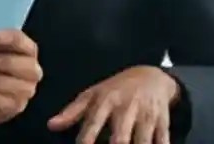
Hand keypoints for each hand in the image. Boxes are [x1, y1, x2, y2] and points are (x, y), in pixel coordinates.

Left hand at [47, 65, 180, 143]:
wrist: (152, 76)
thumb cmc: (116, 89)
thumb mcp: (93, 95)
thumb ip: (72, 112)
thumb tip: (50, 126)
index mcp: (106, 101)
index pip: (94, 122)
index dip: (87, 138)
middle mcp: (126, 109)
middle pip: (121, 137)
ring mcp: (146, 116)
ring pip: (143, 141)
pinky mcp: (163, 123)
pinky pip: (163, 140)